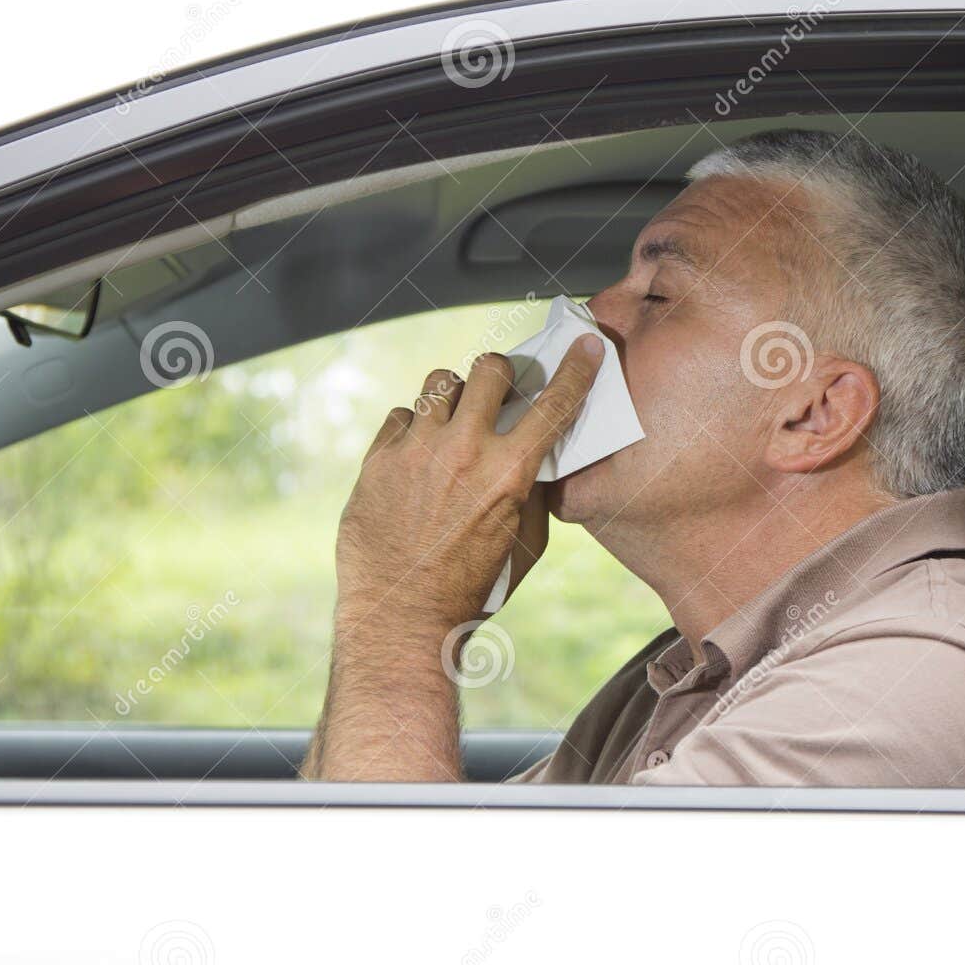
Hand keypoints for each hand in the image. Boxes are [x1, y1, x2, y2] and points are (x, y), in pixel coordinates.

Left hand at [334, 334, 603, 634]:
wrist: (401, 617)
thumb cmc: (470, 589)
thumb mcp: (524, 544)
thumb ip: (534, 491)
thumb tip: (539, 452)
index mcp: (508, 474)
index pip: (554, 404)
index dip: (577, 369)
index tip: (586, 347)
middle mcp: (462, 451)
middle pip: (489, 369)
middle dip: (500, 374)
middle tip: (499, 391)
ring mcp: (415, 451)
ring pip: (439, 381)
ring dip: (454, 394)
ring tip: (454, 420)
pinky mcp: (378, 459)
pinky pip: (402, 415)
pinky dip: (415, 428)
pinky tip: (419, 456)